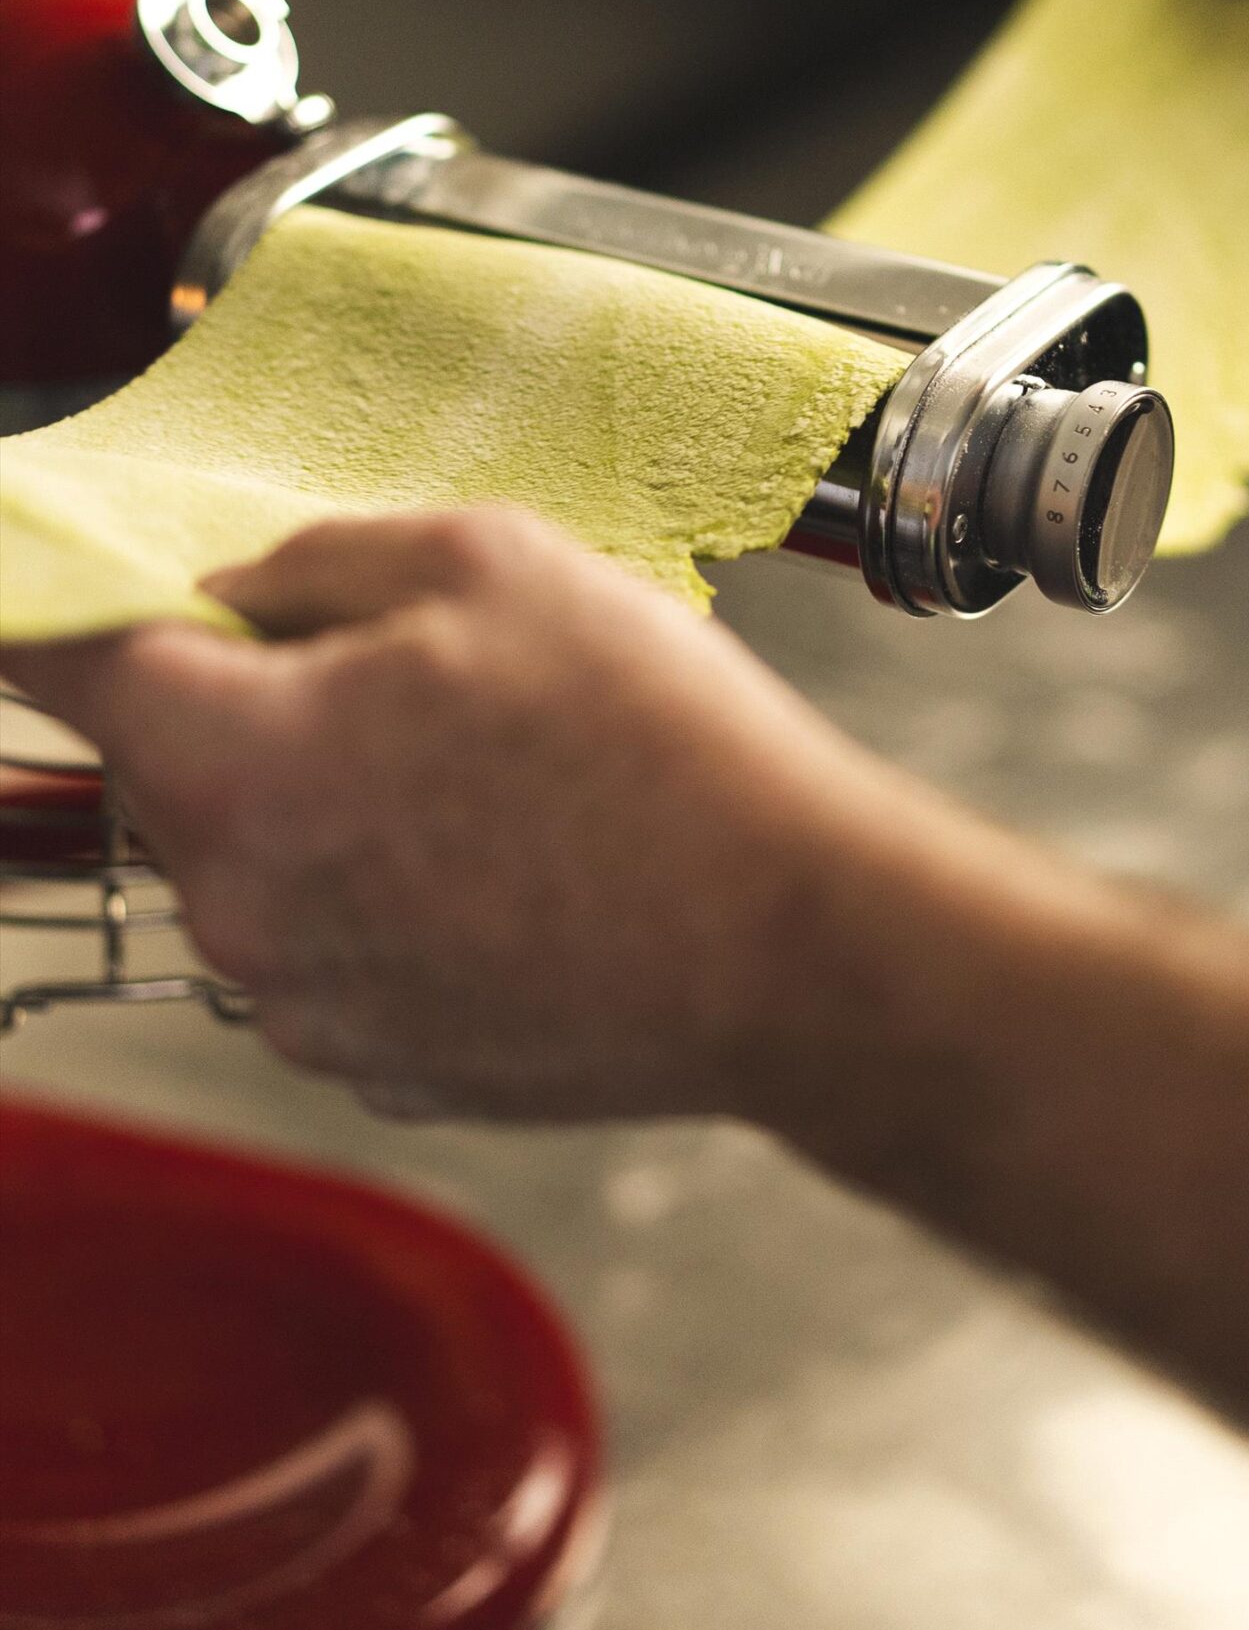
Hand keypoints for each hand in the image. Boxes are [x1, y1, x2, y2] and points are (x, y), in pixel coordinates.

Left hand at [1, 511, 899, 1121]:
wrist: (793, 947)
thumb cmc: (663, 753)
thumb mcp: (496, 564)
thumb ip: (320, 558)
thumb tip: (239, 592)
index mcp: (243, 766)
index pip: (67, 668)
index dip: (45, 609)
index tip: (40, 590)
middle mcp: (242, 911)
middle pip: (174, 770)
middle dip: (249, 703)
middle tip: (404, 670)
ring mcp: (308, 1010)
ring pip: (260, 862)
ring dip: (327, 805)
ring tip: (488, 780)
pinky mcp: (381, 1071)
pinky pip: (332, 949)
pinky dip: (382, 899)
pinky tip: (507, 868)